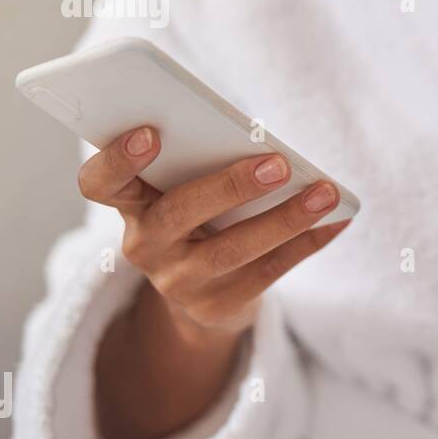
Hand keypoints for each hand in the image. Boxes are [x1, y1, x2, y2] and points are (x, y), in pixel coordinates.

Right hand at [78, 126, 349, 438]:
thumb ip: (204, 163)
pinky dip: (308, 243)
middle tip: (278, 164)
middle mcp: (145, 245)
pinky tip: (338, 220)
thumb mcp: (188, 190)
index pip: (100, 183)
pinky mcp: (216, 308)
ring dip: (285, 219)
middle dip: (231, 186)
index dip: (117, 158)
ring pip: (232, 250)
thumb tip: (263, 140)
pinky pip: (268, 273)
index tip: (150, 131)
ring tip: (326, 193)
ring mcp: (178, 282)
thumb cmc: (200, 215)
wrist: (201, 294)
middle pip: (179, 212)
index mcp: (130, 204)